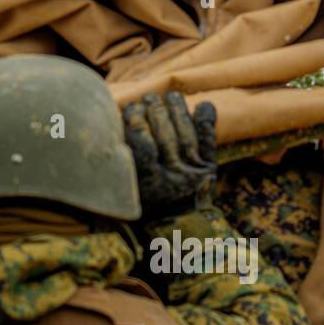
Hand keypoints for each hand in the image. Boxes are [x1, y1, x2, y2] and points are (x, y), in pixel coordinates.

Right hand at [123, 92, 216, 217]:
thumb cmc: (139, 203)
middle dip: (156, 112)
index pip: (143, 147)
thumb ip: (117, 162)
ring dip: (178, 111)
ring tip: (170, 95)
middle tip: (147, 97)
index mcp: (149, 186)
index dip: (135, 123)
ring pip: (186, 135)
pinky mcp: (209, 170)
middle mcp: (174, 181)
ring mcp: (194, 175)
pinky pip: (208, 142)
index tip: (129, 106)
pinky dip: (207, 122)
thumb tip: (115, 122)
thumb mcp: (123, 189)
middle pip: (166, 138)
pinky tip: (203, 105)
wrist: (176, 228)